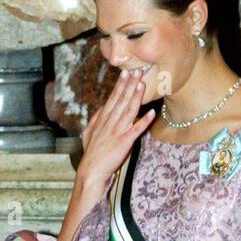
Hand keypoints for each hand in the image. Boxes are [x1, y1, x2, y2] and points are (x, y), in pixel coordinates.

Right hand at [78, 68, 155, 189]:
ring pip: (128, 111)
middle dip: (130, 85)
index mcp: (103, 119)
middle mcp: (110, 122)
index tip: (125, 72)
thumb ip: (95, 119)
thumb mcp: (88, 133)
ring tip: (142, 84)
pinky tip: (152, 113)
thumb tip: (101, 109)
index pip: (113, 98)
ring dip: (136, 97)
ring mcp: (117, 132)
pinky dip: (144, 121)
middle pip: (122, 100)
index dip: (120, 85)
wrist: (91, 171)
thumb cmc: (91, 154)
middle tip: (137, 70)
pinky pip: (136, 130)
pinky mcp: (124, 142)